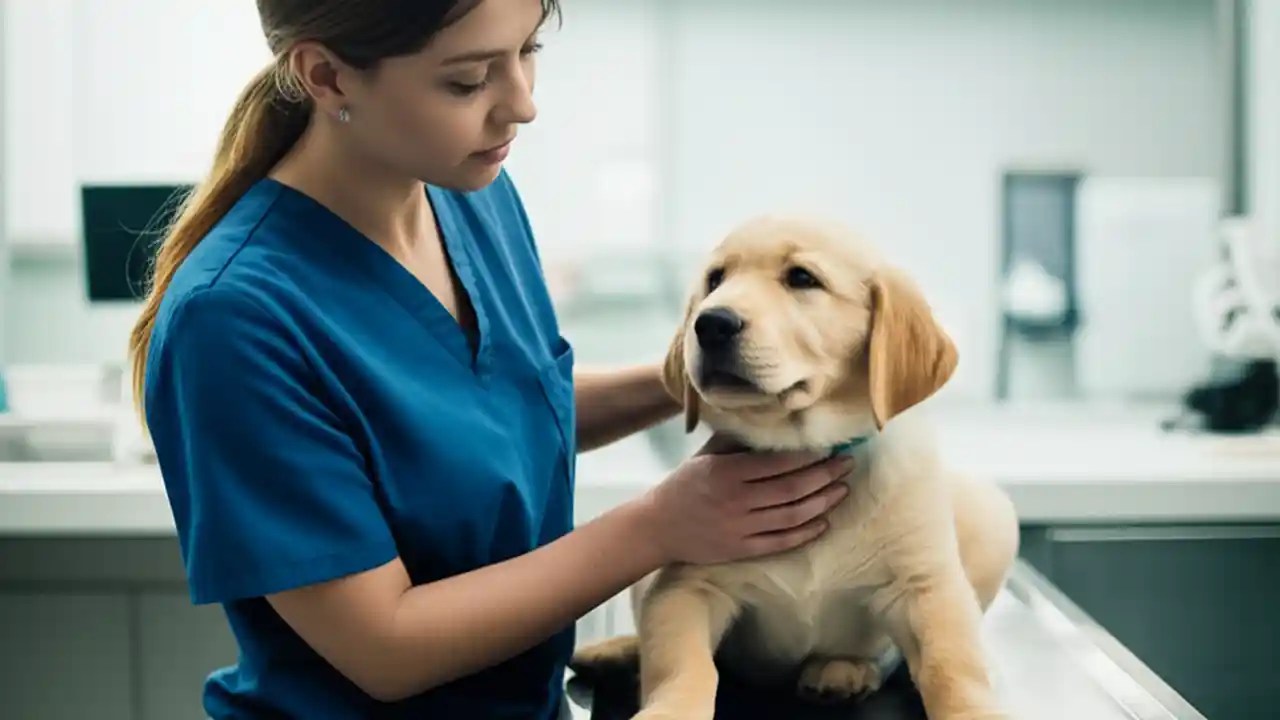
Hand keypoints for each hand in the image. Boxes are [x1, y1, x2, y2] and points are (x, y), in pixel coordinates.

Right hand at [637, 435, 852, 564]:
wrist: (657, 526)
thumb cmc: (686, 485)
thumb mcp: (707, 456)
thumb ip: (738, 442)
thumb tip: (776, 424)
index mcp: (727, 472)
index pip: (778, 463)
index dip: (809, 456)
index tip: (830, 448)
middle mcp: (736, 501)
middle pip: (792, 489)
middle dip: (825, 476)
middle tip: (847, 465)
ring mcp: (740, 528)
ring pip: (792, 516)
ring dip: (823, 502)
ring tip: (842, 490)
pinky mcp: (741, 550)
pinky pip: (782, 542)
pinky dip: (806, 532)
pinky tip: (824, 521)